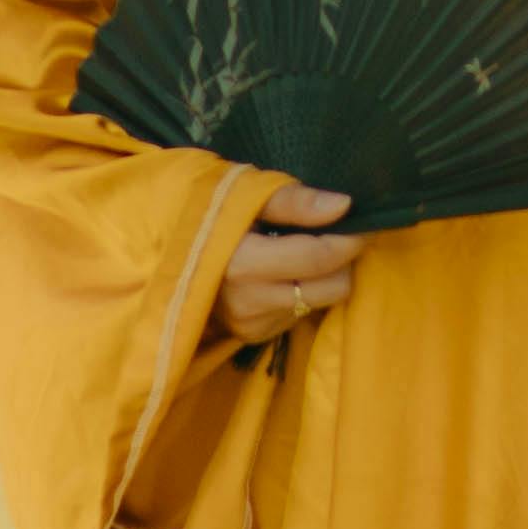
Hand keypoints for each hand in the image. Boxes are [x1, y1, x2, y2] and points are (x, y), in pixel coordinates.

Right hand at [216, 179, 364, 348]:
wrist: (166, 253)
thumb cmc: (208, 212)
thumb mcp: (243, 192)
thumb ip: (293, 200)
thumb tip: (344, 205)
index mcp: (240, 262)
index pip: (317, 257)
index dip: (350, 238)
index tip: (361, 220)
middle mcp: (247, 301)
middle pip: (331, 286)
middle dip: (343, 259)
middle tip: (338, 233)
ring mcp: (250, 324)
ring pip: (321, 302)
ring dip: (326, 277)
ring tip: (308, 250)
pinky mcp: (253, 336)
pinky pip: (301, 314)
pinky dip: (304, 292)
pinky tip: (284, 273)